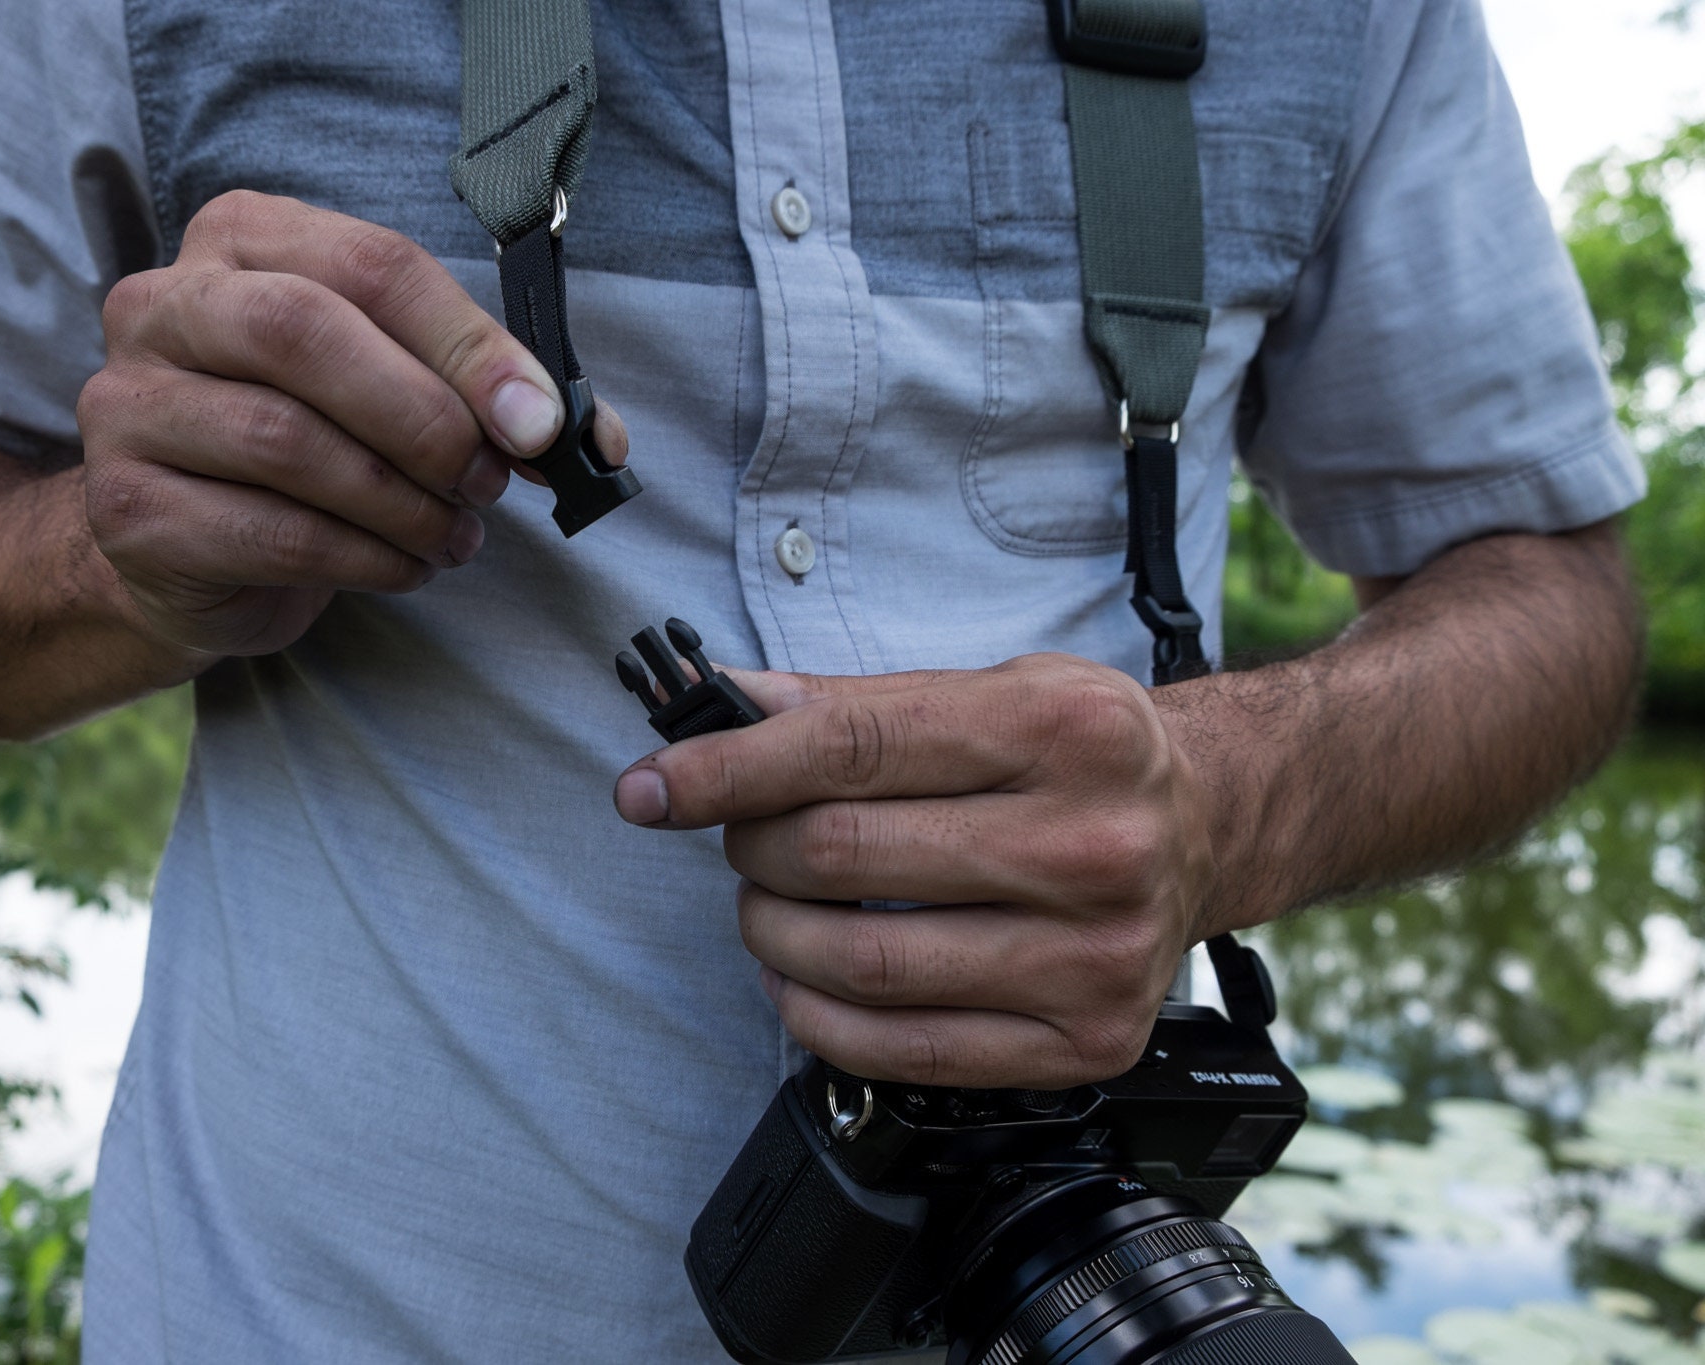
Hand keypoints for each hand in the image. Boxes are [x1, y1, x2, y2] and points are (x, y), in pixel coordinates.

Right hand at [77, 190, 626, 655]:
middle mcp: (163, 305)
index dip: (469, 346)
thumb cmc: (309, 445)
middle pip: (305, 333)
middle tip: (489, 481)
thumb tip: (584, 435)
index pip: (371, 266)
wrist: (189, 552)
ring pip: (286, 442)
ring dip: (403, 502)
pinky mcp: (127, 507)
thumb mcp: (394, 389)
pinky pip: (269, 531)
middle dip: (424, 417)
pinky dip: (363, 558)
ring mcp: (128, 406)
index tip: (541, 421)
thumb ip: (484, 394)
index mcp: (241, 239)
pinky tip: (404, 567)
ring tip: (456, 535)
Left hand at [612, 655, 1217, 1089]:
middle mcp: (1091, 842)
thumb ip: (854, 705)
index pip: (850, 748)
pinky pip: (907, 1052)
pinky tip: (801, 981)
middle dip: (752, 847)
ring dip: (773, 935)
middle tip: (741, 839)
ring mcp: (1096, 954)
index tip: (652, 786)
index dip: (727, 769)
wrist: (1206, 829)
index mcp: (1062, 729)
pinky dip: (818, 1019)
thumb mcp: (989, 689)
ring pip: (864, 962)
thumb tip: (721, 705)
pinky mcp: (1088, 1041)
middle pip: (843, 855)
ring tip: (769, 905)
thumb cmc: (1079, 754)